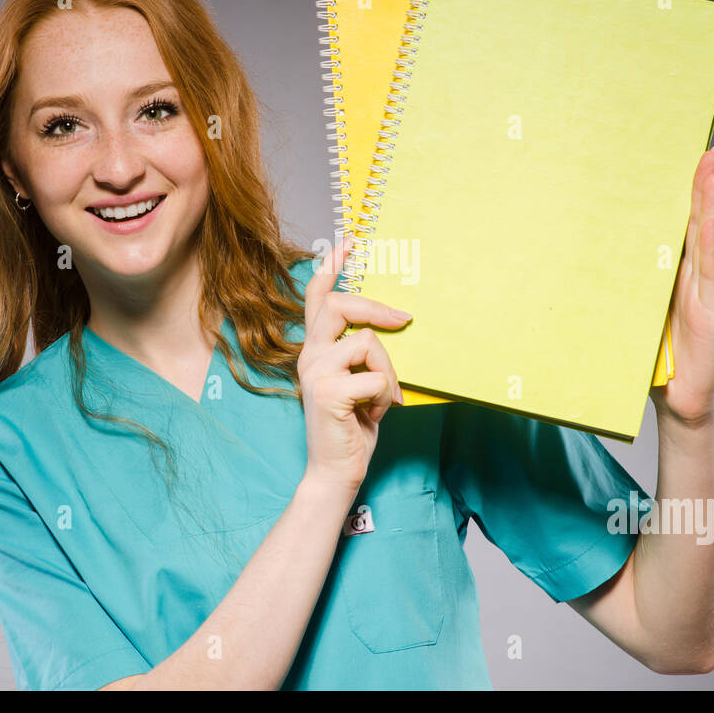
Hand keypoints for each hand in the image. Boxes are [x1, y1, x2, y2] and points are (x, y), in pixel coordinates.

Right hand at [298, 233, 410, 489]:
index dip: (330, 267)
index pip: (316, 298)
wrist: (336, 472)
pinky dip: (386, 397)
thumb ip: (363, 355)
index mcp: (315, 350)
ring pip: (367, 342)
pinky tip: (375, 415)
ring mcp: (315, 372)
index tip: (348, 241)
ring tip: (383, 399)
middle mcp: (309, 355)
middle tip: (404, 319)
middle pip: (339, 305)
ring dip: (387, 371)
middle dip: (376, 308)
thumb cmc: (353, 427)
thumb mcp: (359, 382)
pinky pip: (376, 377)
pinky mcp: (328, 391)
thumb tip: (393, 324)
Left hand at [650, 146, 713, 428]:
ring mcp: (705, 294)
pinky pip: (709, 272)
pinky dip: (710, 243)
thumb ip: (622, 294)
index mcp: (679, 279)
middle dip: (707, 186)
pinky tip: (710, 219)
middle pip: (702, 223)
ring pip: (708, 239)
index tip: (693, 162)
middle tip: (711, 150)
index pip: (686, 227)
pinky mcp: (709, 313)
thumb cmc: (658, 363)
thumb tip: (582, 271)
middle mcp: (696, 280)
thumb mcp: (634, 319)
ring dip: (711, 203)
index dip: (691, 195)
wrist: (681, 405)